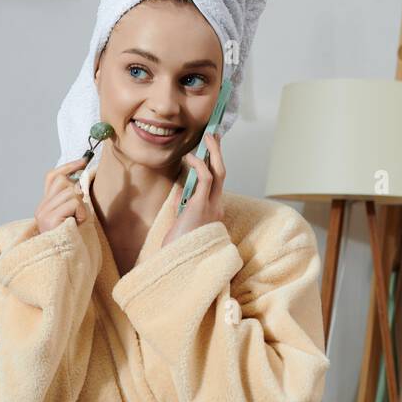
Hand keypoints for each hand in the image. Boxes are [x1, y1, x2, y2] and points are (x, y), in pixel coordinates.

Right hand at [34, 158, 90, 234]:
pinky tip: (76, 224)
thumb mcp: (73, 216)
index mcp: (45, 205)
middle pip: (62, 181)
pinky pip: (73, 203)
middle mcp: (41, 207)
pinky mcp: (50, 218)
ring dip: (80, 207)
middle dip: (76, 193)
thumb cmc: (72, 240)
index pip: (52, 177)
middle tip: (78, 212)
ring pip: (70, 192)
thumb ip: (73, 199)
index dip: (68, 167)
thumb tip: (80, 178)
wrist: (64, 262)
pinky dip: (80, 213)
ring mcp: (44, 213)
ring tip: (76, 222)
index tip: (83, 161)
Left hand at [161, 132, 225, 247]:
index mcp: (214, 212)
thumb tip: (179, 190)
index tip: (208, 151)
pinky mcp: (201, 206)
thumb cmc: (179, 248)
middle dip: (218, 153)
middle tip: (213, 135)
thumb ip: (183, 206)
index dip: (214, 165)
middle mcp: (217, 207)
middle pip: (222, 173)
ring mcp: (212, 206)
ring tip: (207, 137)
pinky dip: (199, 164)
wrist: (180, 266)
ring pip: (219, 172)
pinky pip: (205, 178)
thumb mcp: (181, 224)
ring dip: (214, 152)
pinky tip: (190, 157)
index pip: (217, 184)